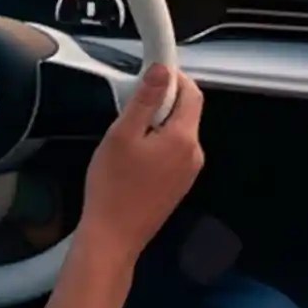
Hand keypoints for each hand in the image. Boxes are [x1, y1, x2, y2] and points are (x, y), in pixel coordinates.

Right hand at [79, 65, 204, 262]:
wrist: (113, 237)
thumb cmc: (113, 187)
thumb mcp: (122, 134)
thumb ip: (145, 99)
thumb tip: (163, 70)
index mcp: (184, 139)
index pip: (192, 93)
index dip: (174, 78)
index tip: (151, 74)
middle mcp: (194, 155)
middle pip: (187, 112)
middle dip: (163, 102)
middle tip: (132, 108)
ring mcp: (189, 172)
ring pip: (179, 132)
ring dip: (158, 124)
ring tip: (128, 137)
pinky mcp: (179, 185)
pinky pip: (175, 152)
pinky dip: (158, 144)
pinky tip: (134, 157)